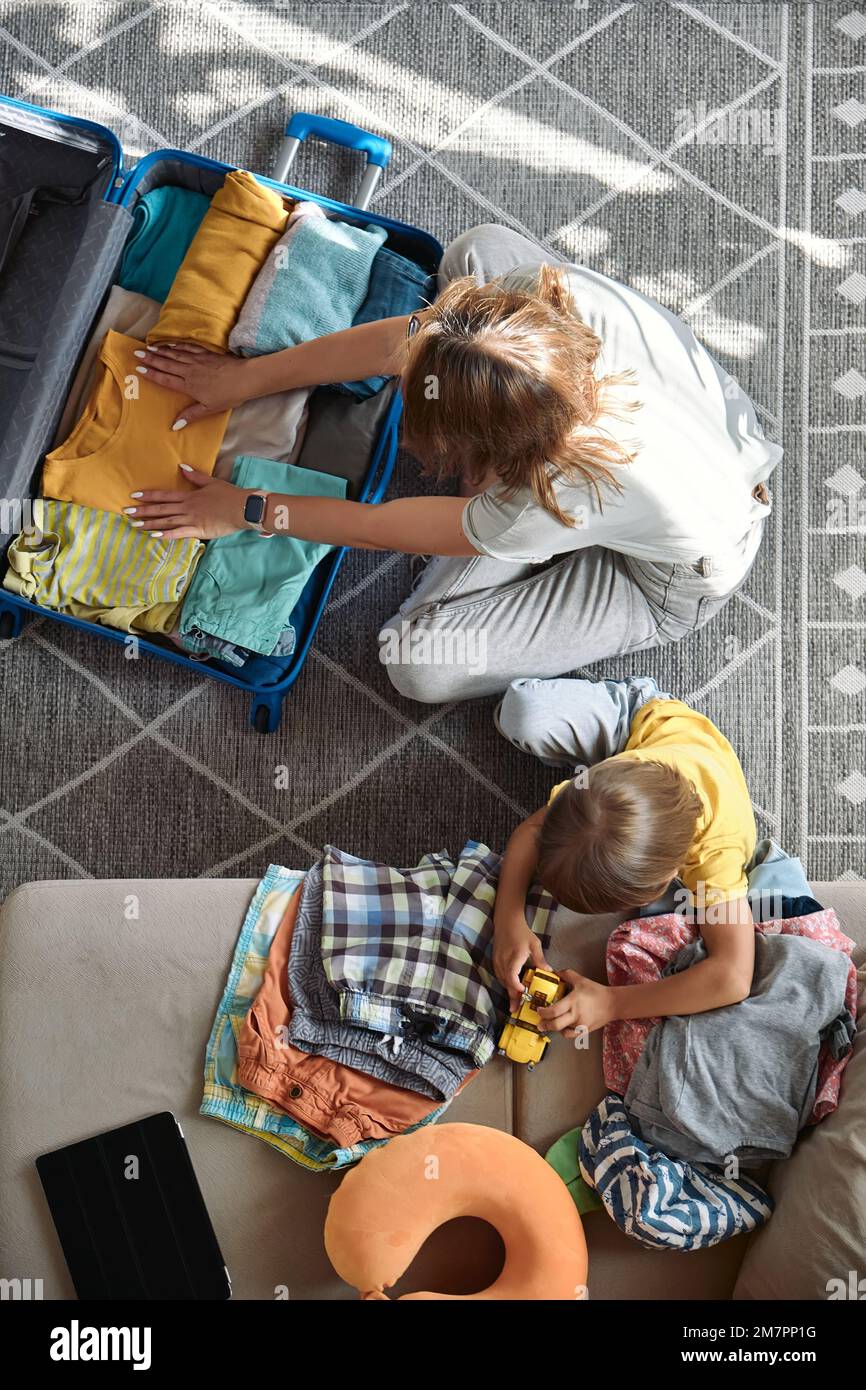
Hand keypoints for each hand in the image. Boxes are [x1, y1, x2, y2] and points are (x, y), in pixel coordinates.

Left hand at [127, 465, 246, 539]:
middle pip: (160, 508)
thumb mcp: (212, 482)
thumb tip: (182, 466)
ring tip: (135, 525)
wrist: (242, 507)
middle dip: (142, 510)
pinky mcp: (198, 530)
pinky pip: (178, 533)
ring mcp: (191, 519)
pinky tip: (154, 536)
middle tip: (126, 512)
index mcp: (189, 496)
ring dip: (149, 523)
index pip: (164, 495)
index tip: (133, 495)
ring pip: (166, 521)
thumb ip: (196, 476)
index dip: (148, 495)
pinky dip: (166, 534)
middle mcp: (187, 507)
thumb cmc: (229, 495)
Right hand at [134, 342, 251, 425]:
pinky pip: (188, 348)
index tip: (139, 369)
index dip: (152, 374)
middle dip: (151, 359)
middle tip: (136, 353)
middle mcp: (190, 371)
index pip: (166, 379)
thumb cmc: (229, 396)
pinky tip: (170, 344)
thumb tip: (174, 425)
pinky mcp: (206, 353)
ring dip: (160, 351)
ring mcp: (198, 360)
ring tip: (148, 347)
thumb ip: (191, 415)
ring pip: (175, 354)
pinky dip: (177, 345)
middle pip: (167, 364)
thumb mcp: (210, 409)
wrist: (245, 378)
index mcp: (189, 385)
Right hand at [493, 914, 548, 1009]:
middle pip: (506, 983)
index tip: (523, 993)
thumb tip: (549, 972)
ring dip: (508, 991)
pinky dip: (505, 983)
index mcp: (514, 958)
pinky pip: (500, 976)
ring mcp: (498, 961)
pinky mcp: (495, 960)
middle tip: (516, 1009)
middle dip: (512, 996)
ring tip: (514, 1003)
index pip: (512, 978)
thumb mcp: (534, 944)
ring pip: (502, 981)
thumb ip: (540, 959)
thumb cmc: (521, 931)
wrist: (506, 921)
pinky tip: (511, 988)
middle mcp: (503, 962)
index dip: (516, 988)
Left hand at [537, 970, 613, 1036]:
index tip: (538, 1010)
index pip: (554, 1010)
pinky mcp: (585, 1031)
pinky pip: (571, 1035)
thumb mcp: (581, 980)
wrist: (612, 1004)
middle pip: (556, 1024)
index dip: (544, 1012)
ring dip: (554, 1029)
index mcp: (573, 1001)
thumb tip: (555, 972)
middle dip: (545, 1024)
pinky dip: (565, 1032)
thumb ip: (567, 975)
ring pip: (563, 1031)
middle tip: (539, 1022)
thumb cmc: (596, 992)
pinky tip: (562, 1028)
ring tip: (548, 1025)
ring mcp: (581, 1025)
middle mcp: (576, 1015)